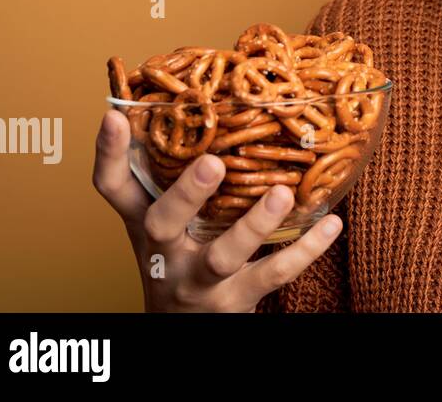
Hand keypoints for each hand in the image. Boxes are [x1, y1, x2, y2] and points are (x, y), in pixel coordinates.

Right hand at [92, 109, 341, 311]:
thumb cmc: (182, 263)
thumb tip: (208, 110)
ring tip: (281, 193)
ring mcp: (198, 282)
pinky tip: (332, 224)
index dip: (109, 155)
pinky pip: (273, 274)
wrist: (185, 331)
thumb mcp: (168, 226)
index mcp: (145, 224)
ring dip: (253, 225)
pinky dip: (306, 250)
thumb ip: (177, 180)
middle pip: (163, 223)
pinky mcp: (235, 302)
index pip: (114, 189)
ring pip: (222, 256)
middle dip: (186, 193)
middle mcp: (165, 253)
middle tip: (212, 162)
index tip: (114, 114)